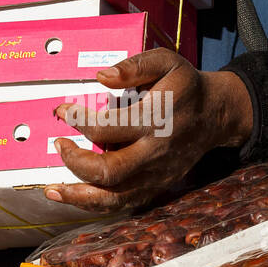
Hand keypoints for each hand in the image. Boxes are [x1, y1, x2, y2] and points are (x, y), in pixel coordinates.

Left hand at [44, 49, 252, 212]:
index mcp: (156, 119)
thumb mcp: (167, 62)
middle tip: (60, 144)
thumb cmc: (185, 86)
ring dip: (79, 195)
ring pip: (114, 197)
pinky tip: (73, 196)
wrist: (215, 114)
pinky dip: (94, 204)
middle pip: (109, 170)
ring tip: (52, 189)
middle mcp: (155, 151)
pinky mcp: (156, 186)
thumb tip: (102, 77)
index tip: (63, 111)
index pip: (108, 127)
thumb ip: (135, 66)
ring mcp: (156, 174)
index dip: (79, 120)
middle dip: (75, 161)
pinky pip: (122, 203)